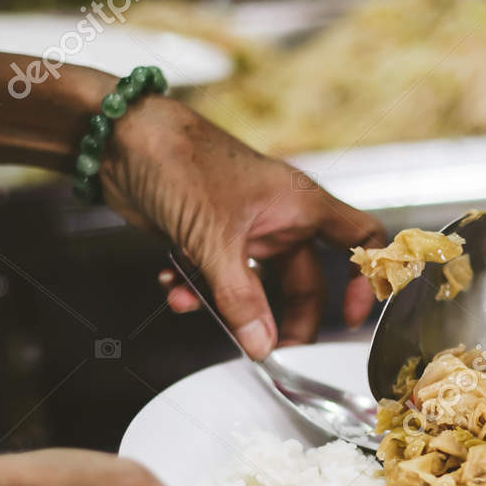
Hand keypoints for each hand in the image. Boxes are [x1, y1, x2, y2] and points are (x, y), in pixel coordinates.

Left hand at [100, 96, 384, 356]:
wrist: (120, 138)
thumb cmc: (179, 159)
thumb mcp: (215, 241)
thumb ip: (241, 299)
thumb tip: (261, 345)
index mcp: (299, 204)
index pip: (359, 238)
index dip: (365, 278)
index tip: (353, 319)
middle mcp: (278, 216)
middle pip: (304, 280)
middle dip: (284, 318)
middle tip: (271, 348)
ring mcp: (244, 226)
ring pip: (253, 284)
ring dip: (227, 304)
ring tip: (199, 308)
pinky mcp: (209, 233)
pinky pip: (216, 276)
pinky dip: (197, 288)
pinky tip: (173, 286)